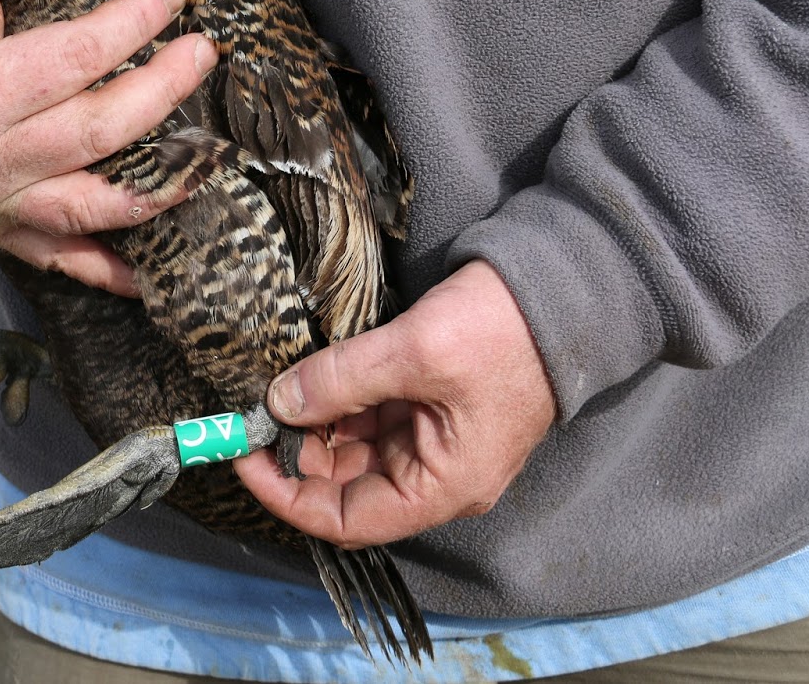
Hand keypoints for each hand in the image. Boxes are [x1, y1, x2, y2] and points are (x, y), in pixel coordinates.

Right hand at [0, 0, 218, 295]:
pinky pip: (57, 258)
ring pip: (93, 207)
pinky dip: (106, 271)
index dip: (138, 21)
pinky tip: (150, 275)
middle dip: (167, 89)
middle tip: (203, 52)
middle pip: (103, 130)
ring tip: (208, 155)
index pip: (83, 55)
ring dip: (161, 185)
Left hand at [233, 259, 556, 546]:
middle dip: (294, 455)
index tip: (243, 455)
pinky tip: (307, 379)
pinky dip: (334, 404)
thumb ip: (342, 380)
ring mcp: (432, 443)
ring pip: (352, 451)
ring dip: (310, 427)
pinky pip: (368, 420)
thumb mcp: (415, 351)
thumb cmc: (504, 330)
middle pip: (344, 488)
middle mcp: (435, 476)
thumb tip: (278, 402)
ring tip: (274, 393)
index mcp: (442, 486)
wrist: (565, 290)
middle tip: (252, 415)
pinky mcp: (427, 408)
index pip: (345, 519)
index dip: (286, 494)